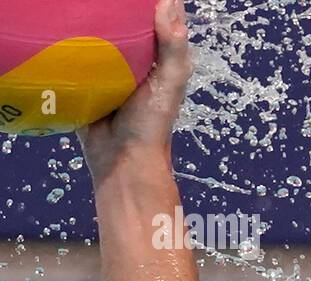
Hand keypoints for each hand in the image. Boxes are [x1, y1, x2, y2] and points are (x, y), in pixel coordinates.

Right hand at [77, 0, 191, 181]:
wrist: (120, 160)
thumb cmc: (152, 124)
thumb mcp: (169, 82)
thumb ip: (173, 47)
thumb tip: (169, 3)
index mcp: (160, 58)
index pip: (157, 20)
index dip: (149, 5)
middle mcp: (135, 60)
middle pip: (126, 25)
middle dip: (116, 11)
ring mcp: (109, 68)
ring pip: (100, 36)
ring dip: (91, 23)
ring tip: (83, 6)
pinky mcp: (85, 79)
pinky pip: (77, 55)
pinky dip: (71, 43)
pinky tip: (63, 28)